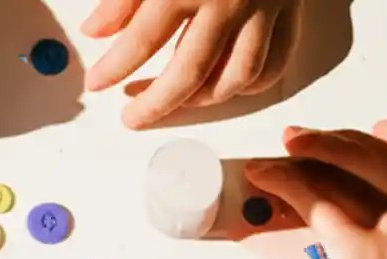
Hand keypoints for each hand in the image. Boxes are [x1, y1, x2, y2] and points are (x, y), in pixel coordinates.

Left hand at [84, 0, 302, 128]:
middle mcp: (229, 0)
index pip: (143, 39)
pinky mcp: (291, 10)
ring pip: (236, 75)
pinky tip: (222, 88)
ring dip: (202, 100)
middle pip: (190, 70)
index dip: (114, 68)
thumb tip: (95, 31)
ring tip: (174, 104)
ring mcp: (265, 8)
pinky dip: (249, 85)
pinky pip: (275, 63)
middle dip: (156, 103)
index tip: (95, 85)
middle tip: (131, 119)